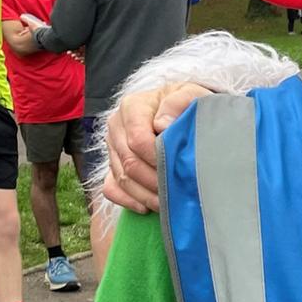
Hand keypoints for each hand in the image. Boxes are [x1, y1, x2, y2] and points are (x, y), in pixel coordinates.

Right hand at [104, 82, 213, 212]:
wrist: (180, 110)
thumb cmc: (187, 104)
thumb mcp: (190, 94)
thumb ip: (179, 102)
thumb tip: (162, 125)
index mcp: (132, 107)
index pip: (138, 140)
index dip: (158, 159)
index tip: (178, 170)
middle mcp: (116, 126)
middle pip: (129, 162)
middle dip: (154, 181)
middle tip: (177, 193)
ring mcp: (112, 147)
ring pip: (121, 178)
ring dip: (145, 195)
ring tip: (168, 204)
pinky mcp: (112, 164)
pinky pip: (110, 188)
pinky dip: (127, 201)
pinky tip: (147, 207)